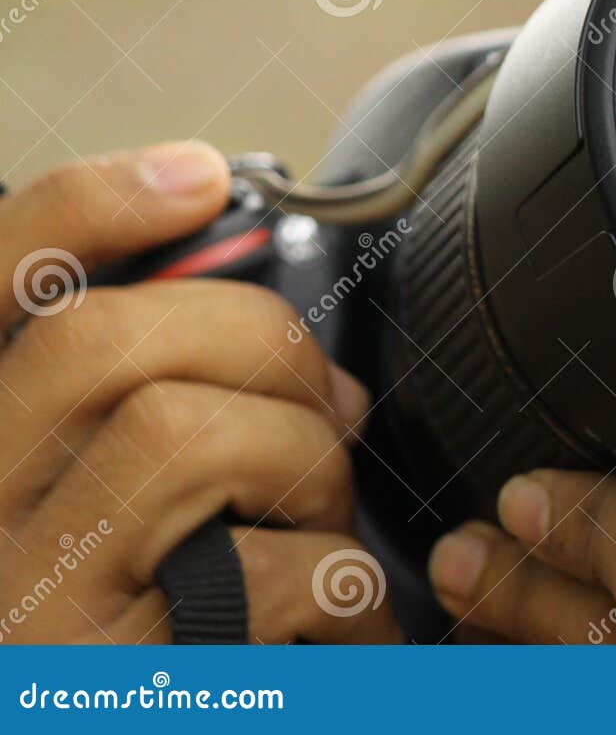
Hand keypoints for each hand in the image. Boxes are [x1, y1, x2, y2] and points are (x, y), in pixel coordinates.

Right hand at [0, 144, 397, 642]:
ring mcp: (27, 613)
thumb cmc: (117, 643)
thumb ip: (144, 417)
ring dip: (301, 461)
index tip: (198, 174)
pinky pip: (269, 577)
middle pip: (104, 341)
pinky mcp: (118, 691)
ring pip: (186, 434)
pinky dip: (345, 581)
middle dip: (257, 342)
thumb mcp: (98, 515)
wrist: (104, 727)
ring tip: (320, 523)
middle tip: (324, 402)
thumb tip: (293, 352)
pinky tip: (343, 621)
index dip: (87, 206)